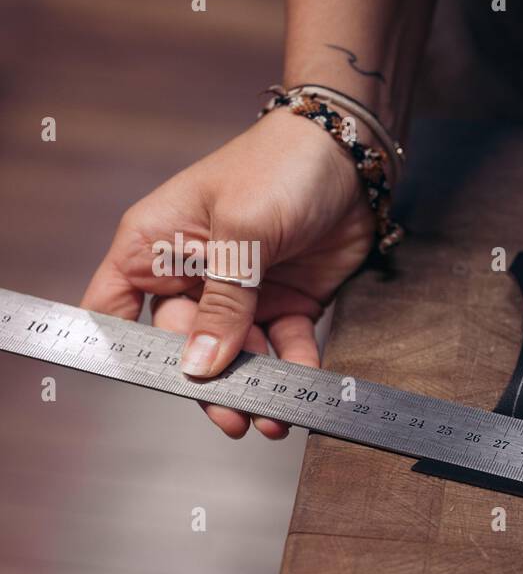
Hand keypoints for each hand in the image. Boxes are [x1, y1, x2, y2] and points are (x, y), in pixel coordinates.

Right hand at [80, 107, 375, 437]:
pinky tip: (304, 385)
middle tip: (232, 416)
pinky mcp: (287, 300)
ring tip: (271, 417)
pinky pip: (284, 345)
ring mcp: (243, 291)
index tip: (151, 384)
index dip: (128, 349)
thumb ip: (224, 303)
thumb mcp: (243, 234)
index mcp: (156, 245)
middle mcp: (194, 273)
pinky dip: (294, 367)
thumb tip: (201, 364)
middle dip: (208, 383)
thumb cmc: (281, 167)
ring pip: (237, 354)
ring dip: (254, 386)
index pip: (118, 307)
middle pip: (185, 345)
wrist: (353, 155)